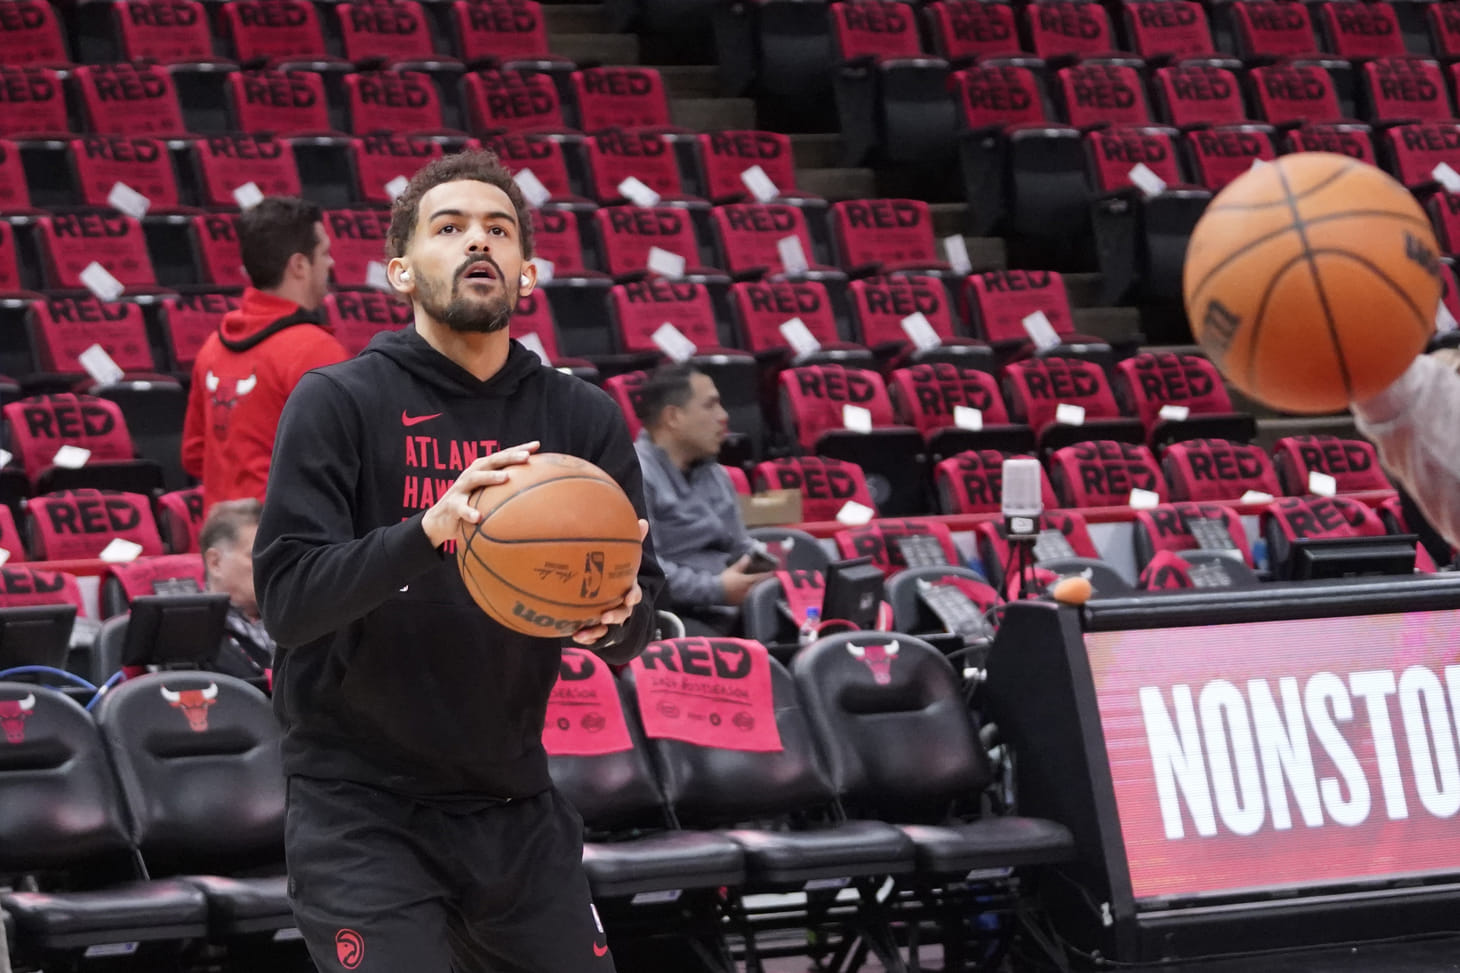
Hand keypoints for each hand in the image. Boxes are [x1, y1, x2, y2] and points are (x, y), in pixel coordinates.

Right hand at [421, 441, 538, 547]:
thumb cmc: (471, 504)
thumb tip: (537, 495)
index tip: (537, 445)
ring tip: (505, 478)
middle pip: (491, 461)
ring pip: (475, 478)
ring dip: (490, 476)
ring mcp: (460, 488)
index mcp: (483, 470)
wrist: (441, 519)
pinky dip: (468, 512)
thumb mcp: (488, 496)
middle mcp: (472, 474)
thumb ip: (507, 492)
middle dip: (509, 457)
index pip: (503, 456)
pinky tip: (478, 517)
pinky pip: (460, 508)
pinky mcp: (452, 504)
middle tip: (526, 457)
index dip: (518, 449)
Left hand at [571, 520, 648, 644]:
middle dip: (616, 615)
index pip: (633, 593)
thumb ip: (630, 542)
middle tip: (605, 614)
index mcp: (625, 589)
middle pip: (623, 614)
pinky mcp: (596, 627)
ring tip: (584, 631)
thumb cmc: (611, 571)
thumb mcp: (619, 557)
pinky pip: (593, 635)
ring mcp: (607, 618)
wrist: (597, 591)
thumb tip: (644, 521)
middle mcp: (619, 605)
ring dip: (598, 630)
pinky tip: (574, 635)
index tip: (628, 596)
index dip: (633, 595)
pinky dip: (586, 636)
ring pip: (607, 628)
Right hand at [720, 554, 773, 606]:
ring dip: (762, 589)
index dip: (769, 574)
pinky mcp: (742, 602)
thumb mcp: (732, 570)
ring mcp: (747, 597)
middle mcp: (749, 589)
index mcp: (748, 581)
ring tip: (765, 586)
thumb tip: (748, 557)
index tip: (774, 572)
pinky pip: (752, 599)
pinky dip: (755, 595)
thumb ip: (741, 564)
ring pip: (758, 593)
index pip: (762, 577)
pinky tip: (755, 594)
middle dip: (767, 582)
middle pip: (762, 586)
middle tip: (772, 579)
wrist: (715, 592)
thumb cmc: (724, 580)